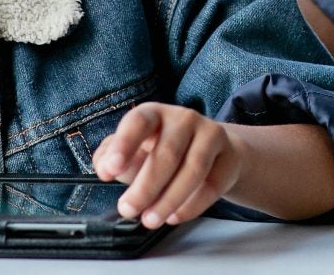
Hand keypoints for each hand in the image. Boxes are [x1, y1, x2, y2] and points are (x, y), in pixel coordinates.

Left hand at [91, 102, 247, 228]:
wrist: (213, 151)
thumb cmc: (162, 150)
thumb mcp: (133, 150)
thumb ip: (111, 157)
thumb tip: (104, 168)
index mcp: (154, 114)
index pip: (138, 121)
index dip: (123, 145)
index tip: (109, 171)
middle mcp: (184, 119)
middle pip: (167, 152)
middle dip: (145, 186)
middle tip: (127, 209)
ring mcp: (210, 135)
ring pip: (192, 170)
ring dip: (169, 200)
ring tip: (150, 220)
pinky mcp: (229, 158)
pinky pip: (212, 185)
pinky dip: (191, 206)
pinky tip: (174, 217)